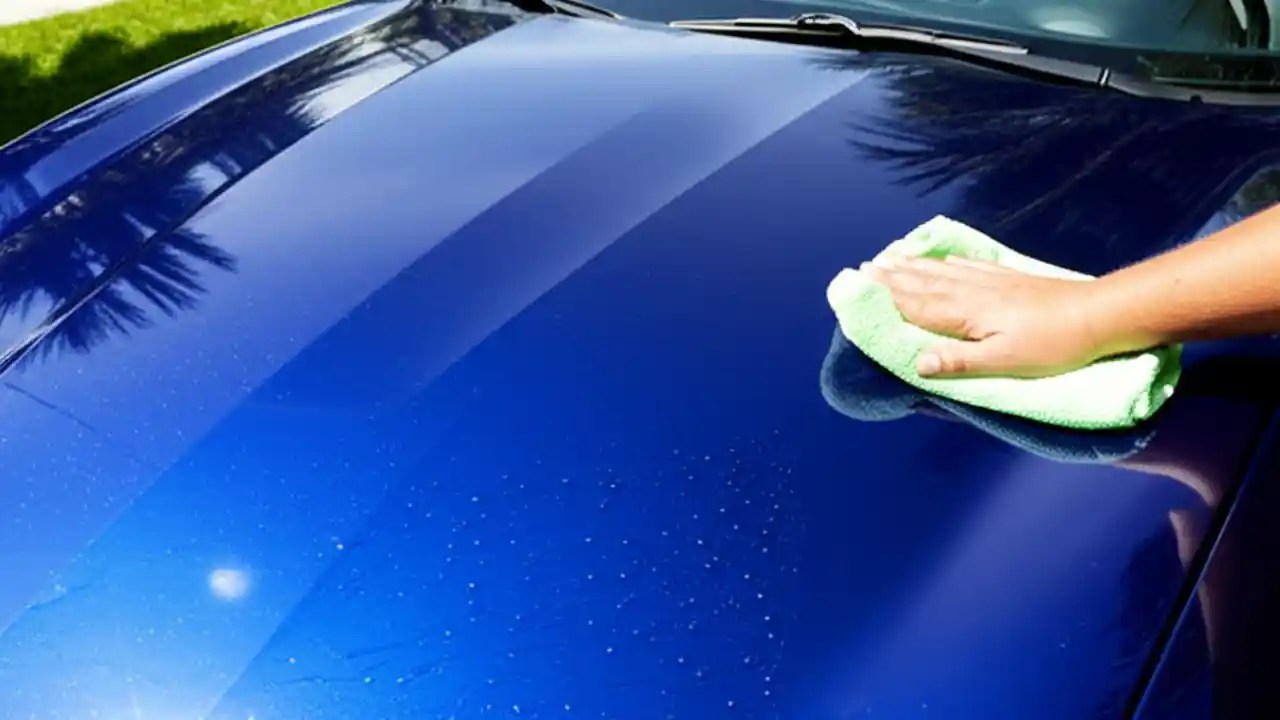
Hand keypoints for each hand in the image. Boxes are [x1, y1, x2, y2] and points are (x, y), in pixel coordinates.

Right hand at [860, 255, 1103, 377]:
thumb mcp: (1005, 362)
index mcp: (965, 314)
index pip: (915, 304)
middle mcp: (972, 292)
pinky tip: (943, 260)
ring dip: (914, 266)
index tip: (858, 283)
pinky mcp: (1008, 280)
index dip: (886, 295)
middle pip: (923, 283)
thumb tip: (916, 362)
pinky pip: (968, 267)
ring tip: (891, 258)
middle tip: (864, 267)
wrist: (1097, 315)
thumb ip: (959, 361)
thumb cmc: (1052, 345)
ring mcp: (991, 282)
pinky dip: (947, 262)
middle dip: (892, 276)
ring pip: (942, 272)